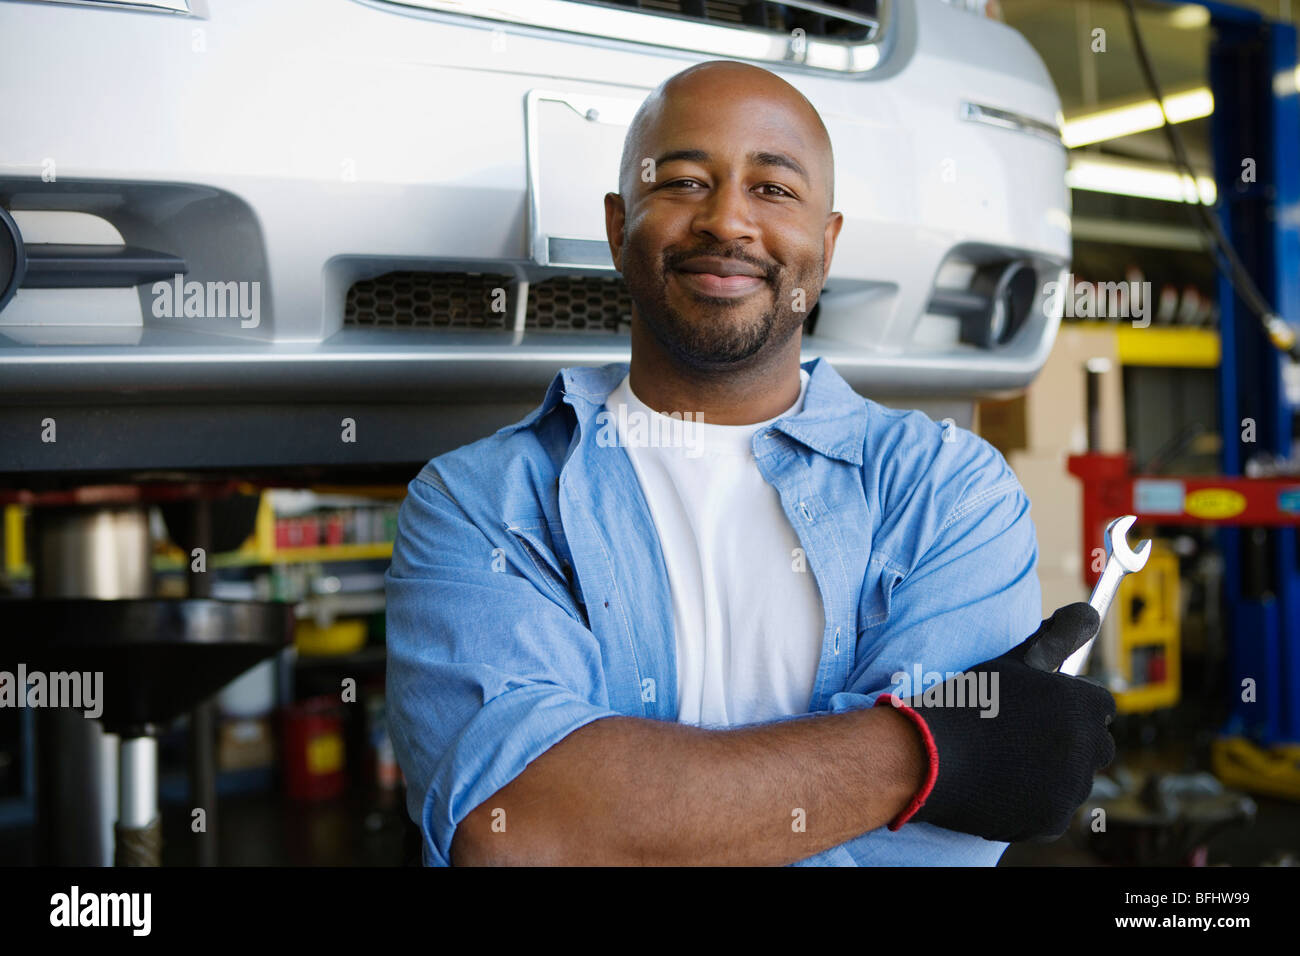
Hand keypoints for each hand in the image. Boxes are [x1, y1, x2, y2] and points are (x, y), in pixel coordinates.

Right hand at [877, 603, 1115, 842]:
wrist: (927, 755)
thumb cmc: (969, 702)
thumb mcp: (1014, 662)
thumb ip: (1058, 637)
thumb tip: (1092, 613)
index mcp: (1081, 704)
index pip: (1099, 706)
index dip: (1069, 707)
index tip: (1041, 711)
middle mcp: (1086, 747)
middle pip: (1095, 745)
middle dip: (1068, 742)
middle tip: (1023, 738)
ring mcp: (1071, 788)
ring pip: (1074, 780)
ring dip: (1052, 775)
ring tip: (1006, 762)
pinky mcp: (1053, 820)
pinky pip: (1054, 811)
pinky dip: (1034, 804)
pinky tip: (1001, 786)